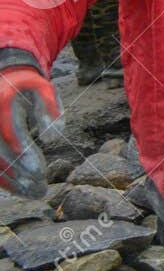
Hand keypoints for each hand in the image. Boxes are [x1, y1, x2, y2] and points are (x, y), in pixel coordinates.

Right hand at [0, 57, 59, 198]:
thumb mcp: (44, 89)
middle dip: (17, 173)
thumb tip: (52, 138)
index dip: (23, 153)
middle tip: (38, 189)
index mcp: (2, 102)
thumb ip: (49, 108)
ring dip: (10, 181)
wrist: (5, 77)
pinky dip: (3, 178)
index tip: (38, 172)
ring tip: (32, 193)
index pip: (10, 132)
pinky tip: (18, 189)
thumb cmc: (28, 85)